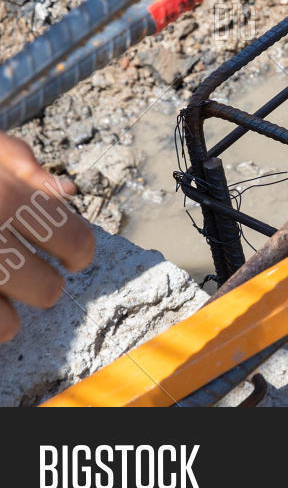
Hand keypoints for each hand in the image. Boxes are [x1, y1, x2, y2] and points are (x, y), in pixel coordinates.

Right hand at [0, 132, 93, 343]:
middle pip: (46, 289)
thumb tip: (66, 192)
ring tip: (0, 301)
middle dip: (46, 289)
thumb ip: (20, 162)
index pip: (73, 240)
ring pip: (5, 325)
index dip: (79, 253)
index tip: (74, 258)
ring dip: (7, 319)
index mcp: (5, 199)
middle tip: (35, 281)